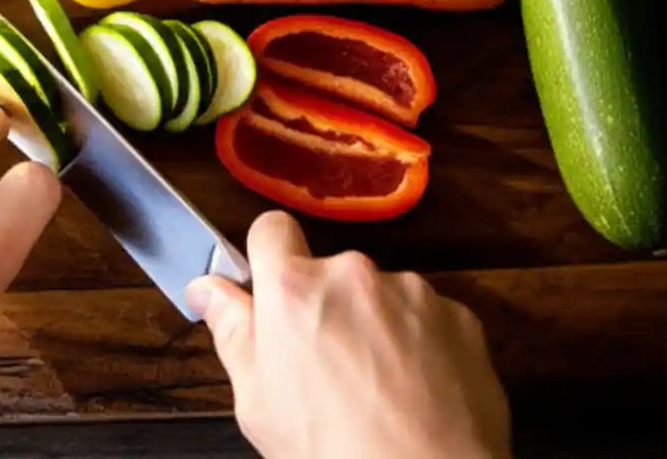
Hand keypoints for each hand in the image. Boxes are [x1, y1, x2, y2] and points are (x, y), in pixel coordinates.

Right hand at [187, 211, 510, 458]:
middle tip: (324, 368)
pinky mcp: (460, 316)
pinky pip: (427, 318)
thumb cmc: (332, 450)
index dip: (268, 256)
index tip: (270, 289)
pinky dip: (419, 344)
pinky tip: (414, 392)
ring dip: (374, 326)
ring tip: (377, 388)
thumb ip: (232, 332)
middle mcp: (352, 274)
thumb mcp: (257, 402)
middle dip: (324, 307)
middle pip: (328, 273)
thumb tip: (207, 289)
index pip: (270, 229)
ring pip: (380, 295)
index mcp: (292, 289)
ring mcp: (411, 291)